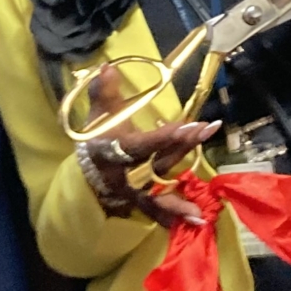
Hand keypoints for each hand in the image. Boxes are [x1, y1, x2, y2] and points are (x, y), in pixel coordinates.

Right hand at [77, 65, 213, 228]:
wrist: (85, 168)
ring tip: (200, 215)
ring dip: (178, 203)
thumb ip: (104, 92)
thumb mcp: (98, 113)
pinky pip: (157, 209)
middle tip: (205, 132)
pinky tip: (195, 223)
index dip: (166, 136)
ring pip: (157, 194)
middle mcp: (123, 173)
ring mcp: (131, 191)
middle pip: (155, 164)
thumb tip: (108, 67)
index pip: (142, 144)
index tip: (192, 125)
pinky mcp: (139, 201)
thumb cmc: (97, 135)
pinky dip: (173, 217)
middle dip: (181, 149)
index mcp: (113, 149)